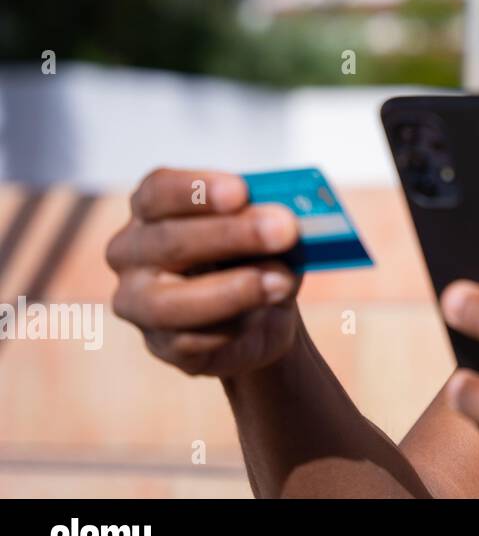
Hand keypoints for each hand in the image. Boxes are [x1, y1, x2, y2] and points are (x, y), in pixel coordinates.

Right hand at [106, 168, 303, 377]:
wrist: (265, 315)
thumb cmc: (258, 255)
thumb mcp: (270, 230)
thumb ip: (272, 220)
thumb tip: (290, 221)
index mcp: (152, 209)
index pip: (158, 190)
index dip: (197, 190)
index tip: (241, 191)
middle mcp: (130, 252)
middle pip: (169, 241)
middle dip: (231, 234)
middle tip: (285, 230)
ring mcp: (136, 303)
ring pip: (168, 301)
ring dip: (233, 290)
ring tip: (282, 281)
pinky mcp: (159, 345)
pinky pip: (190, 339)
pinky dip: (234, 326)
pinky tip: (263, 315)